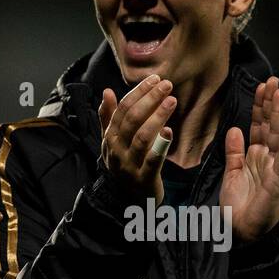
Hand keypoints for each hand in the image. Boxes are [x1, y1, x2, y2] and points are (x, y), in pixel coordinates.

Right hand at [97, 74, 175, 205]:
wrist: (126, 200)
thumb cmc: (124, 163)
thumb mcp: (112, 141)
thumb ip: (109, 117)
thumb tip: (107, 92)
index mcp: (110, 137)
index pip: (122, 109)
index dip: (138, 92)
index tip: (155, 79)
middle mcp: (116, 150)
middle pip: (132, 119)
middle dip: (150, 99)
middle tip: (167, 85)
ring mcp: (129, 165)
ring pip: (142, 136)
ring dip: (157, 116)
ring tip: (172, 101)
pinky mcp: (143, 178)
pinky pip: (153, 159)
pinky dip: (161, 144)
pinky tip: (169, 131)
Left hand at [221, 75, 278, 242]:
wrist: (242, 232)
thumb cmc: (239, 207)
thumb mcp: (231, 174)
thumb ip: (234, 152)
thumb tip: (235, 129)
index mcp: (256, 156)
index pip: (258, 126)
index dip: (259, 107)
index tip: (260, 87)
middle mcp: (267, 158)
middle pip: (269, 125)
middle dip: (270, 103)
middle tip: (272, 81)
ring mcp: (275, 167)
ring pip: (278, 135)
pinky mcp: (278, 179)